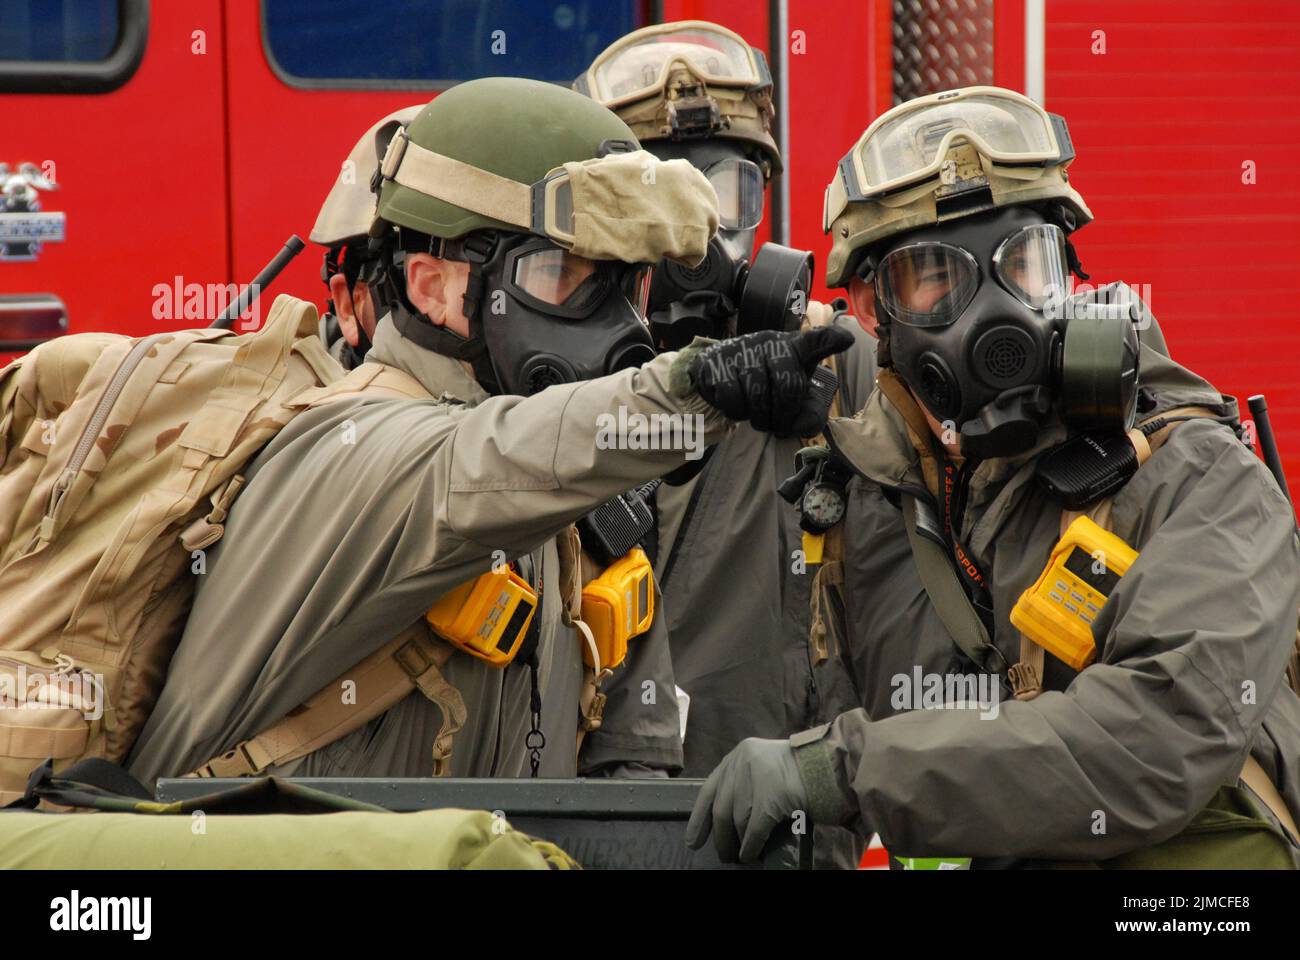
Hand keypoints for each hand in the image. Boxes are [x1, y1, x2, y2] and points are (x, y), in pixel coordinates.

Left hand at [685, 737, 807, 862]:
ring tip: (740, 857)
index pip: (708, 790)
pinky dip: (750, 846)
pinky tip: (750, 855)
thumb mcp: (762, 765)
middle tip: (723, 854)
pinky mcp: (770, 798)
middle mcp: (742, 762)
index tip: (693, 840)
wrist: (831, 768)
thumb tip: (725, 820)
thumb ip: (741, 782)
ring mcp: (756, 779)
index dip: (699, 819)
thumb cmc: (799, 771)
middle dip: (720, 837)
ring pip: (737, 821)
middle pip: (721, 808)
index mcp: (738, 755)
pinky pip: (753, 830)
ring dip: (737, 844)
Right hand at [689, 327, 853, 436]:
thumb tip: (803, 427)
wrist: (718, 374)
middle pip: (788, 384)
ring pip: (757, 393)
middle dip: (784, 415)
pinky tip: (738, 407)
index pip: (815, 341)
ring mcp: (742, 349)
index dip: (829, 340)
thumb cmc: (766, 384)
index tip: (845, 340)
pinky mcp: (717, 361)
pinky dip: (737, 412)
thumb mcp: (793, 398)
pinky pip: (732, 397)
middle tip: (779, 428)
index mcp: (795, 348)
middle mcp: (770, 343)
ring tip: (759, 419)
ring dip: (760, 418)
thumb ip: (809, 414)